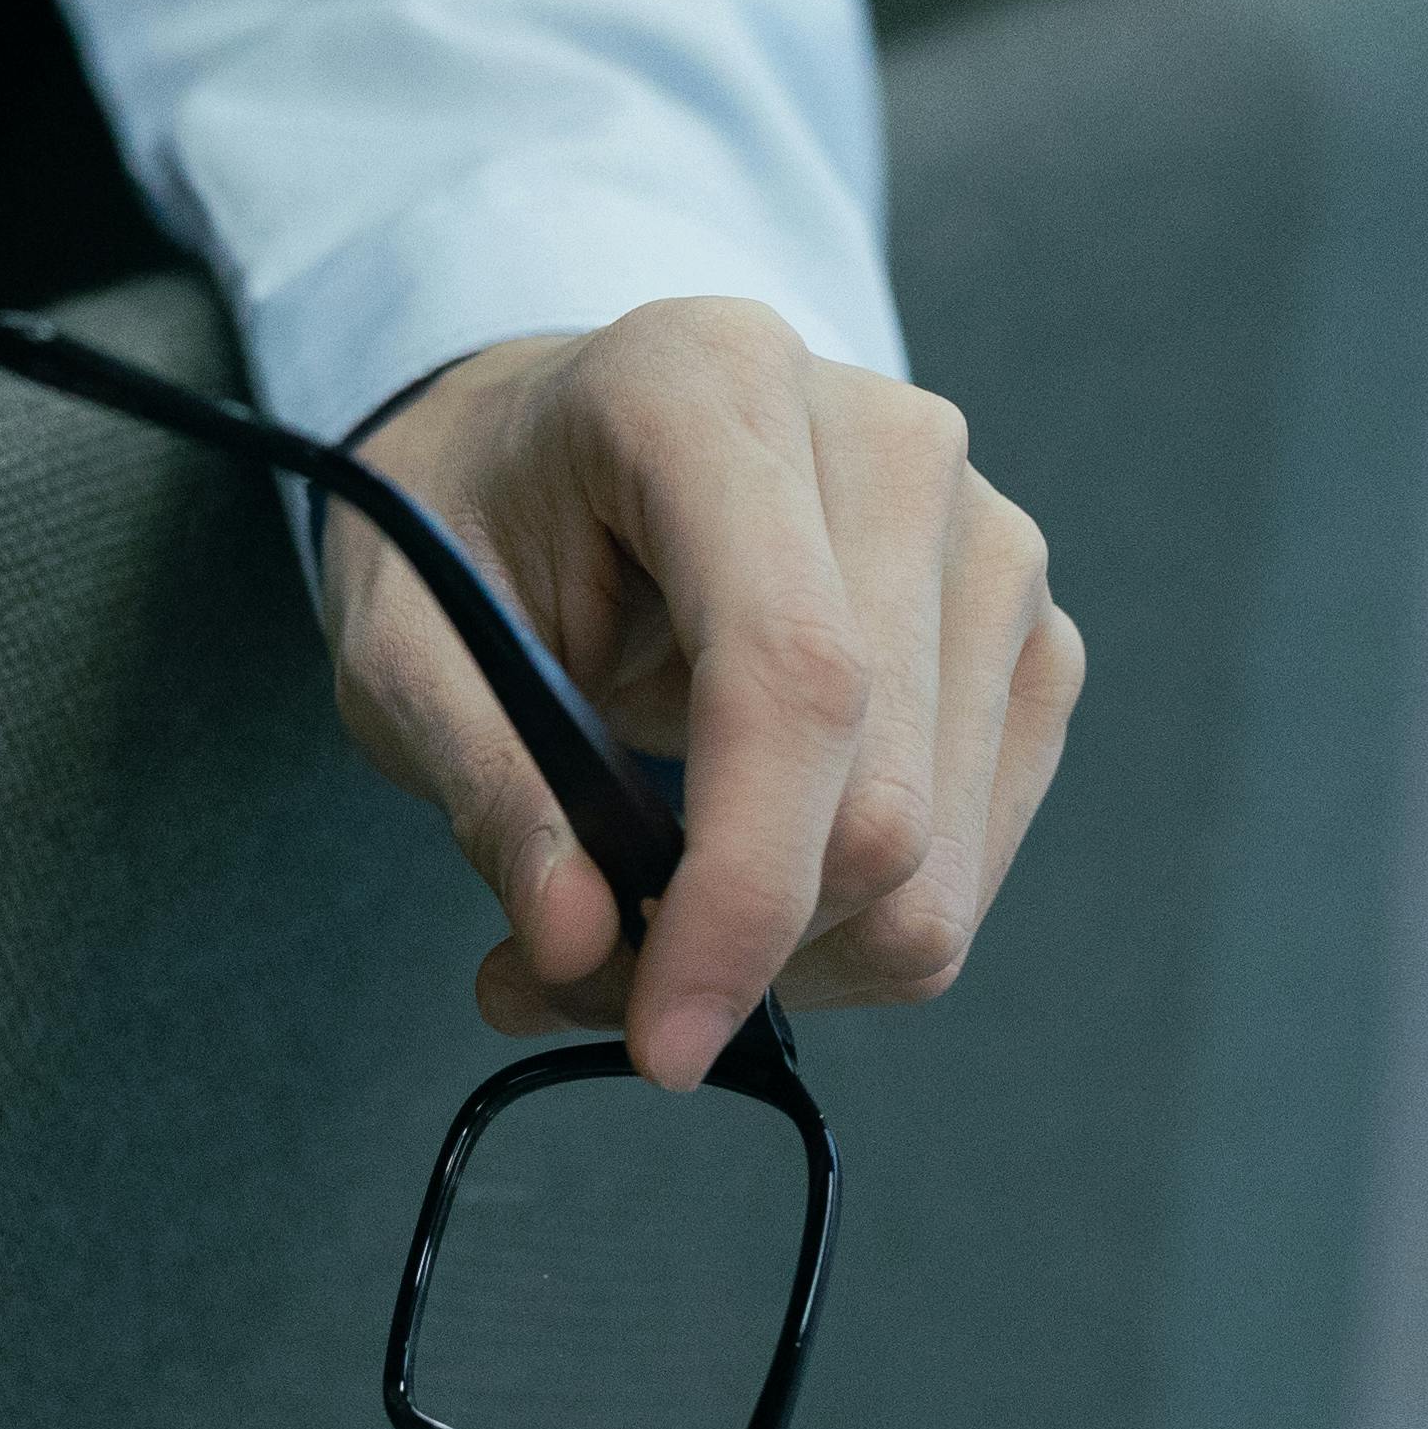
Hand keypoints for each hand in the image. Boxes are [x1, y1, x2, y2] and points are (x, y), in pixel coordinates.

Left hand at [331, 301, 1081, 1089]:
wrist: (552, 446)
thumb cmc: (472, 526)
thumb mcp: (402, 641)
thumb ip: (484, 785)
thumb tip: (576, 948)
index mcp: (715, 389)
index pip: (794, 677)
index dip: (741, 888)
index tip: (659, 1039)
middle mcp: (890, 447)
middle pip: (884, 801)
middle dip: (735, 947)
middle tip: (569, 974)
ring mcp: (985, 539)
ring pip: (940, 863)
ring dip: (786, 954)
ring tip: (628, 918)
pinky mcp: (1025, 634)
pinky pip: (970, 865)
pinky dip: (846, 928)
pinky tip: (730, 880)